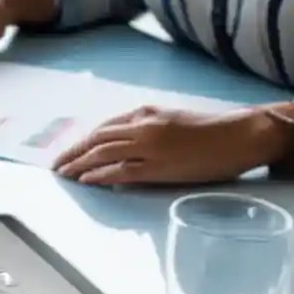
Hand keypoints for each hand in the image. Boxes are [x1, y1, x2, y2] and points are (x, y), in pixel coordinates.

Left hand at [53, 106, 293, 185]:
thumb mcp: (171, 119)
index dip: (83, 140)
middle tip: (56, 164)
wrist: (237, 136)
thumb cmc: (208, 130)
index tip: (69, 149)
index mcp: (145, 113)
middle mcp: (142, 127)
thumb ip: (144, 126)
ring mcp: (148, 147)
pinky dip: (98, 174)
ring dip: (78, 163)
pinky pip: (120, 171)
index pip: (104, 127)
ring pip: (102, 153)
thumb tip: (120, 141)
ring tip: (63, 173)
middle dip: (73, 152)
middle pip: (96, 139)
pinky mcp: (157, 167)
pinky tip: (85, 179)